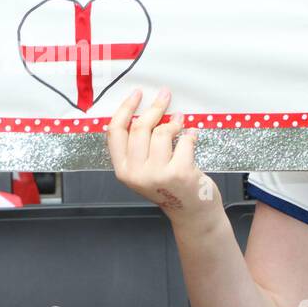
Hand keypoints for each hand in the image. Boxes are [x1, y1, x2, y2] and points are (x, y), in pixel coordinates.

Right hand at [107, 88, 215, 220]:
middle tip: (164, 96)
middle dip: (154, 107)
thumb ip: (139, 146)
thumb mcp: (144, 169)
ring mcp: (157, 174)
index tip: (137, 94)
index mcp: (123, 170)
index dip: (126, 109)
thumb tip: (146, 109)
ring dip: (174, 122)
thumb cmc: (169, 186)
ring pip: (162, 132)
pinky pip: (184, 141)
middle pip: (140, 127)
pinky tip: (192, 137)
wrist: (191, 212)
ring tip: (180, 121)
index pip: (116, 132)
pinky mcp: (179, 173)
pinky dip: (190, 135)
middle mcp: (136, 174)